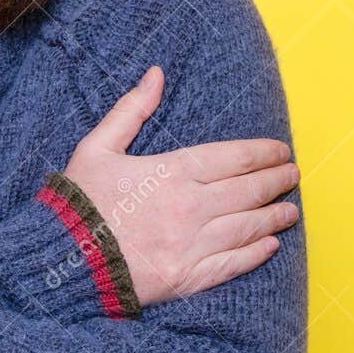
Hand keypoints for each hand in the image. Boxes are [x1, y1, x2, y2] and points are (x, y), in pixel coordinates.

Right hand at [61, 65, 300, 307]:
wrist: (60, 261)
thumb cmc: (77, 202)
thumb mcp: (97, 147)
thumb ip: (131, 110)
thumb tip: (156, 74)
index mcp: (170, 173)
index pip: (231, 158)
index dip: (262, 154)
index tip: (281, 151)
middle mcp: (189, 209)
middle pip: (247, 191)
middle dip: (276, 181)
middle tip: (293, 175)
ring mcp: (190, 246)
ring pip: (247, 228)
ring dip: (274, 217)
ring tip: (290, 210)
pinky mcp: (186, 278)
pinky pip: (231, 265)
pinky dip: (255, 254)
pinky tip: (269, 246)